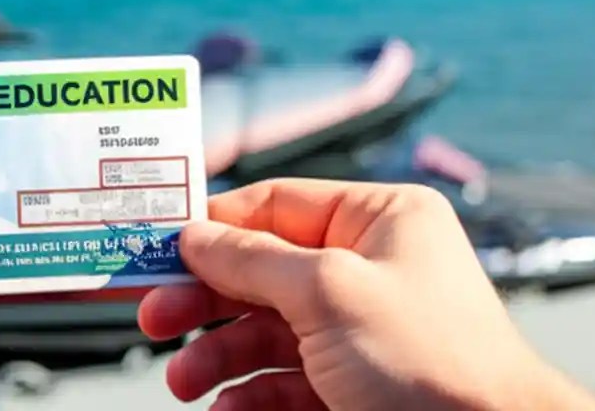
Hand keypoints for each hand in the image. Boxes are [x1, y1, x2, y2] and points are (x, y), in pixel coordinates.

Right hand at [139, 179, 594, 410]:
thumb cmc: (439, 365)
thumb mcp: (330, 293)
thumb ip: (252, 257)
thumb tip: (196, 234)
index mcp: (379, 222)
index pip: (276, 204)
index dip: (214, 224)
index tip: (158, 244)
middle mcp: (368, 270)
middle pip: (259, 272)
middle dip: (204, 300)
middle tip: (155, 317)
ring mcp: (360, 331)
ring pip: (264, 332)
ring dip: (217, 357)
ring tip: (186, 382)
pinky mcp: (353, 386)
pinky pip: (283, 382)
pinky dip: (248, 396)